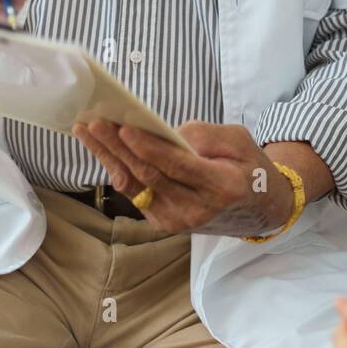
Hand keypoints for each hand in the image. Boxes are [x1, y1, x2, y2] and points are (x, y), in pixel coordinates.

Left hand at [70, 119, 295, 236]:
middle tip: (95, 123)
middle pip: (149, 176)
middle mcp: (196, 210)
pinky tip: (102, 149)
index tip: (124, 127)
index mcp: (220, 187)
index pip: (176, 167)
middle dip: (118, 148)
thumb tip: (165, 132)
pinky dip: (117, 169)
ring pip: (134, 187)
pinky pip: (135, 194)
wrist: (259, 210)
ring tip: (87, 132)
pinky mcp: (164, 223)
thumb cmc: (249, 167)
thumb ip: (204, 134)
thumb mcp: (239, 140)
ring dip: (108, 158)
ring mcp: (178, 221)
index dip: (148, 148)